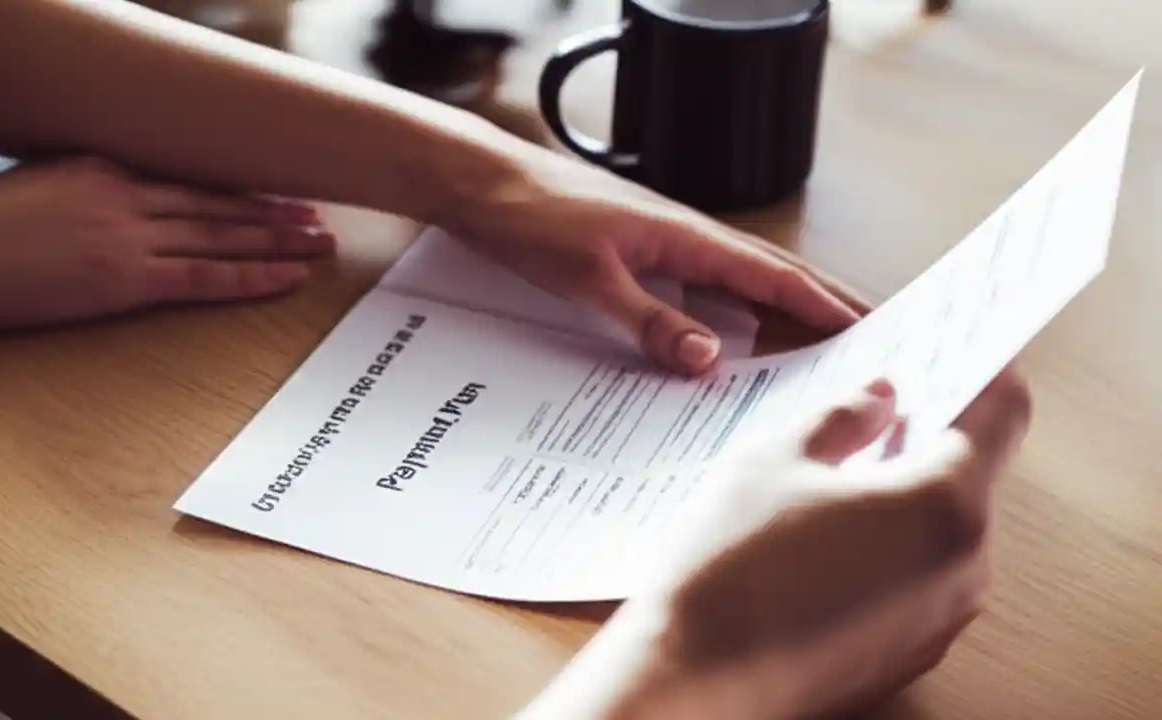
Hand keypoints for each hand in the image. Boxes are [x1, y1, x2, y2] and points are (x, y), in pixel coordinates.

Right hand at [0, 156, 333, 327]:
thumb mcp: (42, 188)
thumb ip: (92, 191)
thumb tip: (128, 208)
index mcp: (107, 166)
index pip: (192, 179)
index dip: (242, 190)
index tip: (278, 192)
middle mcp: (128, 193)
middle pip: (220, 203)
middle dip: (275, 211)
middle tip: (319, 215)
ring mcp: (130, 235)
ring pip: (223, 236)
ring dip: (279, 240)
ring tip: (321, 242)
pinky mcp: (125, 279)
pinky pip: (206, 277)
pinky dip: (253, 277)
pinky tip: (288, 277)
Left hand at [450, 152, 867, 375]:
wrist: (486, 185)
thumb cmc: (534, 218)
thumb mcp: (591, 278)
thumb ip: (650, 321)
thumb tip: (710, 361)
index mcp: (687, 236)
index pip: (774, 276)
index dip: (824, 304)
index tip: (870, 330)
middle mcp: (686, 236)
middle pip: (771, 273)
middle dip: (822, 303)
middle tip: (868, 336)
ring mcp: (665, 243)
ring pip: (740, 280)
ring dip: (781, 307)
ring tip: (818, 340)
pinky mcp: (640, 253)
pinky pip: (702, 285)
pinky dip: (730, 310)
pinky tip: (730, 335)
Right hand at [634, 372, 1032, 717]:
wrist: (689, 677)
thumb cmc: (728, 563)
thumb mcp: (776, 459)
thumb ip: (843, 417)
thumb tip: (880, 397)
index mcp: (944, 506)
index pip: (1001, 415)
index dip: (979, 373)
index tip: (951, 354)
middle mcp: (963, 569)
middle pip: (971, 476)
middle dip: (927, 436)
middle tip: (872, 409)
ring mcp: (939, 621)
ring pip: (944, 532)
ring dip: (904, 495)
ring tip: (833, 477)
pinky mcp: (907, 655)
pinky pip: (918, 581)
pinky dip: (888, 549)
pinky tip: (822, 540)